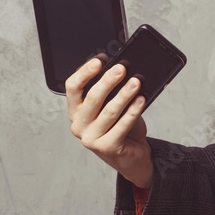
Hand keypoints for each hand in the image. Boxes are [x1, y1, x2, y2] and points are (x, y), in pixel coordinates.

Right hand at [66, 56, 154, 188]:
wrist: (132, 154)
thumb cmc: (122, 126)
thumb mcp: (114, 105)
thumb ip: (112, 91)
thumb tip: (122, 69)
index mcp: (76, 110)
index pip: (72, 87)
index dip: (85, 72)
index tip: (100, 60)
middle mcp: (79, 124)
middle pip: (92, 98)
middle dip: (108, 81)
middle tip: (122, 68)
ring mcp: (90, 138)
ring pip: (109, 111)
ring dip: (124, 95)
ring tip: (137, 82)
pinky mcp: (106, 148)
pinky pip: (122, 125)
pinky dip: (133, 111)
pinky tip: (141, 100)